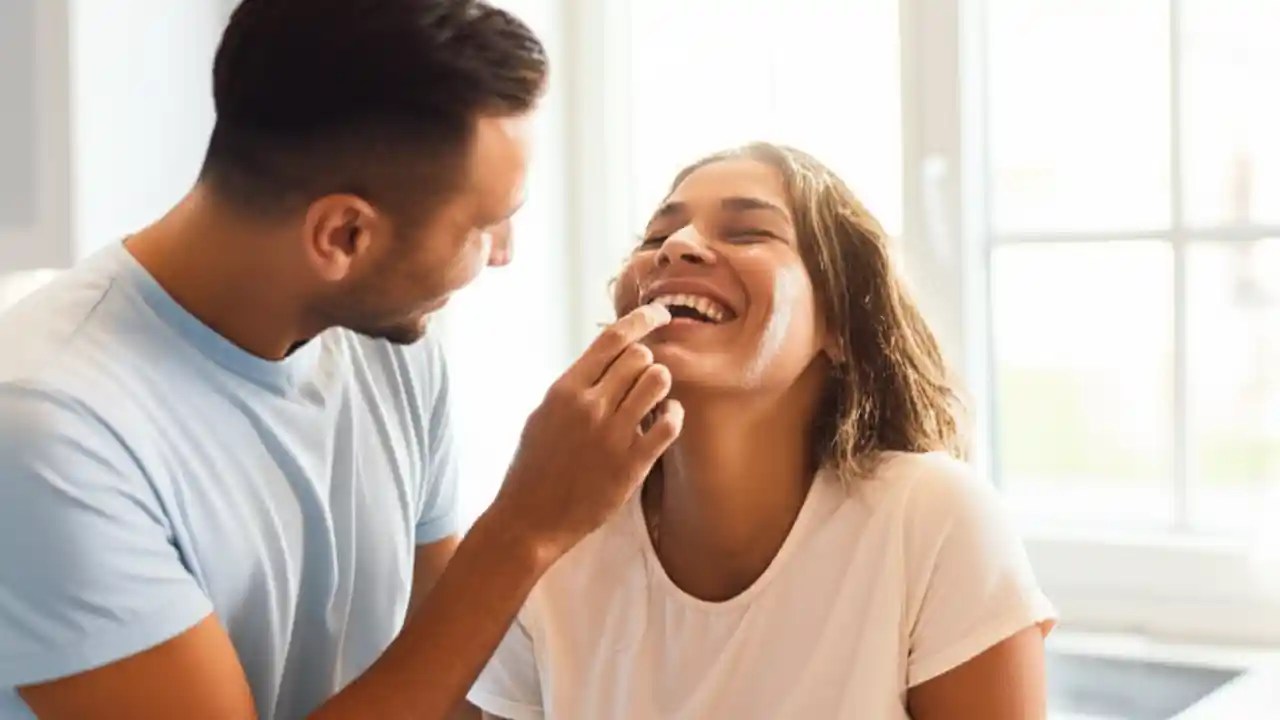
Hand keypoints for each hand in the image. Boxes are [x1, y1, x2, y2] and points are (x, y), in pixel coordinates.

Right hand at [490, 304, 683, 556]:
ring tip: (652, 399)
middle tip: (643, 379)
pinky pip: (670, 423)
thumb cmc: (533, 466)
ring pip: (658, 381)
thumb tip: (607, 361)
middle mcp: (590, 406)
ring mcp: (612, 435)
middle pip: (640, 357)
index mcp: (565, 389)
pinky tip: (665, 419)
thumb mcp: (544, 414)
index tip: (660, 314)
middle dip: (648, 362)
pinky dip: (673, 415)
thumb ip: (575, 387)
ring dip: (661, 385)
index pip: (613, 338)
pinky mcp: (632, 463)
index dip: (643, 319)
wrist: (529, 520)